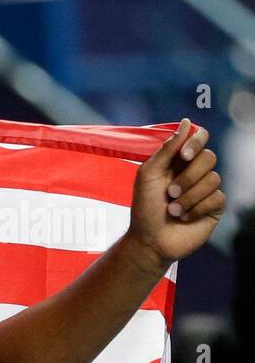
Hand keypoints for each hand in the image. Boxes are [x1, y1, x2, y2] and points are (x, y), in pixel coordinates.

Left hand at [126, 118, 224, 269]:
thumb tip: (186, 122)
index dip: (196, 142)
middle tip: (170, 193)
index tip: (183, 156)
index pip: (199, 138)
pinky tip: (185, 218)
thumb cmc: (145, 208)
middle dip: (188, 177)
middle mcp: (195, 172)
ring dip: (188, 197)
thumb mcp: (149, 175)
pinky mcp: (215, 206)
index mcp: (178, 161)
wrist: (150, 240)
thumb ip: (167, 149)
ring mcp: (207, 189)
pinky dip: (197, 208)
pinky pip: (217, 197)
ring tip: (173, 210)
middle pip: (208, 158)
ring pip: (213, 179)